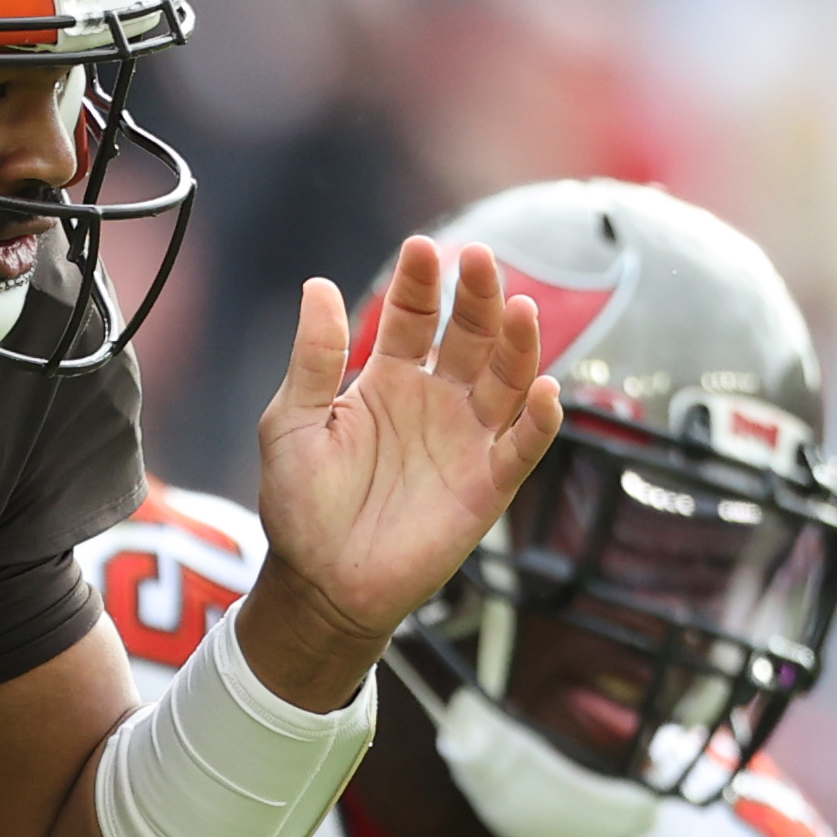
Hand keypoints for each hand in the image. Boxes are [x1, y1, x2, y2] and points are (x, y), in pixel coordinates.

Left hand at [239, 241, 561, 708]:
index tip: (424, 250)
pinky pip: (523, 447)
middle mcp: (436, 400)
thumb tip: (319, 287)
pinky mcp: (487, 486)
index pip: (415, 316)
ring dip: (518, 345)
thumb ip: (314, 360)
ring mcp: (466, 440)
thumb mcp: (293, 425)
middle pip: (471, 335)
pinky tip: (543, 390)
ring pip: (506, 380)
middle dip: (478, 297)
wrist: (319, 586)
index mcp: (389, 379)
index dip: (422, 283)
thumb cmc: (301, 507)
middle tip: (482, 260)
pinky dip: (538, 420)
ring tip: (520, 309)